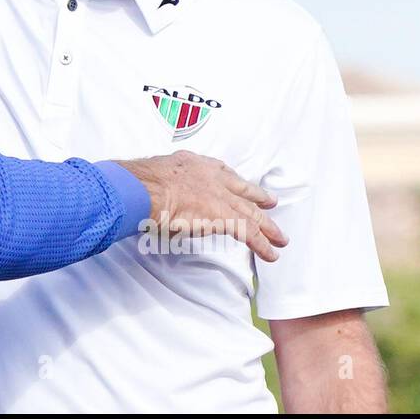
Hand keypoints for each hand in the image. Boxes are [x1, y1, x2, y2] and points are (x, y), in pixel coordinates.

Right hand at [116, 151, 287, 261]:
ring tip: (279, 238)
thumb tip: (161, 198)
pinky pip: (249, 233)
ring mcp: (220, 196)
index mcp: (195, 165)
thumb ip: (165, 184)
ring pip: (251, 213)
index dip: (235, 182)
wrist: (144, 189)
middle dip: (259, 199)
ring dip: (267, 227)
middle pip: (243, 191)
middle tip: (271, 204)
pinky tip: (270, 253)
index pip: (223, 172)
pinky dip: (262, 244)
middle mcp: (212, 178)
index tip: (242, 186)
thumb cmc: (140, 184)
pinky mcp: (224, 217)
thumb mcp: (155, 174)